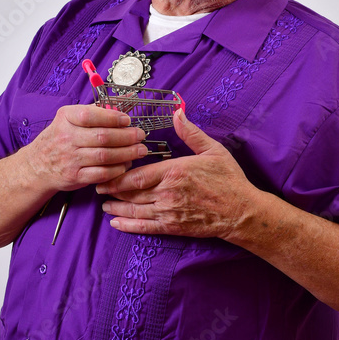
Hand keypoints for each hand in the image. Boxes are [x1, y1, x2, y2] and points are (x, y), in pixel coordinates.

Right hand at [22, 104, 146, 192]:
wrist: (37, 166)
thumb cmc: (60, 138)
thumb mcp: (71, 118)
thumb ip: (97, 110)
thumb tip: (126, 101)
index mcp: (66, 118)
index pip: (91, 115)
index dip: (112, 118)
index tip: (128, 120)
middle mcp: (66, 138)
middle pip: (102, 137)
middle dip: (126, 136)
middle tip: (140, 135)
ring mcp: (70, 159)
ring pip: (104, 156)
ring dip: (127, 153)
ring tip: (140, 150)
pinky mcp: (75, 177)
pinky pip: (101, 174)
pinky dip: (117, 170)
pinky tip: (126, 164)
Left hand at [97, 109, 260, 239]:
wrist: (241, 210)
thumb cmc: (228, 178)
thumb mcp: (212, 149)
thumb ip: (190, 133)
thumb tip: (178, 112)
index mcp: (174, 172)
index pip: (137, 175)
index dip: (117, 177)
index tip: (104, 173)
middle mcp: (167, 193)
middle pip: (131, 193)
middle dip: (112, 191)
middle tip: (98, 187)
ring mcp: (169, 212)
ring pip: (135, 211)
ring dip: (117, 208)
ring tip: (104, 206)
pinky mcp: (173, 227)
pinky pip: (146, 227)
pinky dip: (129, 226)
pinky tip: (116, 223)